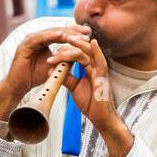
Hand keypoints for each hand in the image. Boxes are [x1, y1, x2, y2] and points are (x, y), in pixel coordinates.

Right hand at [0, 25, 90, 120]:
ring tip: (77, 34)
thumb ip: (65, 59)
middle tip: (87, 31)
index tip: (89, 34)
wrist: (19, 86)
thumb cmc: (36, 76)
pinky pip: (39, 38)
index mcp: (44, 40)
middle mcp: (37, 37)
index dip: (75, 33)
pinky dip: (50, 36)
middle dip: (73, 30)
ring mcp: (30, 40)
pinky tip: (60, 35)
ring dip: (64, 33)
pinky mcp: (24, 45)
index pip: (62, 34)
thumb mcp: (54, 66)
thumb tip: (81, 54)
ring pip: (50, 33)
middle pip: (57, 30)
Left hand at [49, 33, 134, 156]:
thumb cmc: (91, 104)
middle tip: (57, 39)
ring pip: (89, 53)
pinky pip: (101, 62)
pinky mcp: (103, 78)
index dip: (65, 50)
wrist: (101, 118)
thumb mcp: (74, 88)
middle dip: (70, 43)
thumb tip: (53, 71)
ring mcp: (100, 71)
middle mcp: (95, 67)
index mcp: (89, 68)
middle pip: (82, 49)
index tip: (53, 53)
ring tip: (68, 38)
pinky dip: (97, 52)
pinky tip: (92, 43)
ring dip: (78, 45)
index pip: (77, 53)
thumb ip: (67, 78)